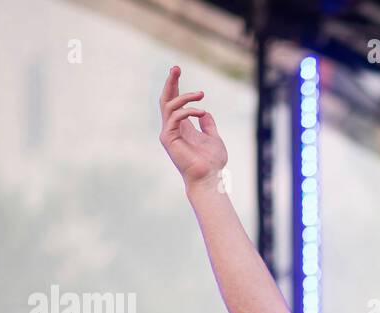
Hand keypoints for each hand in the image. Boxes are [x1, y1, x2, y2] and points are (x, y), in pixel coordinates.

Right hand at [158, 65, 227, 188]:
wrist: (210, 178)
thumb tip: (205, 113)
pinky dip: (188, 111)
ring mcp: (169, 132)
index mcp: (182, 127)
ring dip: (185, 96)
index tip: (177, 71)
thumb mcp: (213, 138)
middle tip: (176, 67)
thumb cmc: (212, 162)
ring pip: (169, 105)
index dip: (175, 86)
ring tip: (200, 94)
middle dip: (170, 82)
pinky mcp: (169, 138)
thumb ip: (208, 125)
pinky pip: (175, 117)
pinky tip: (201, 112)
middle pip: (166, 99)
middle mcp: (172, 128)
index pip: (174, 102)